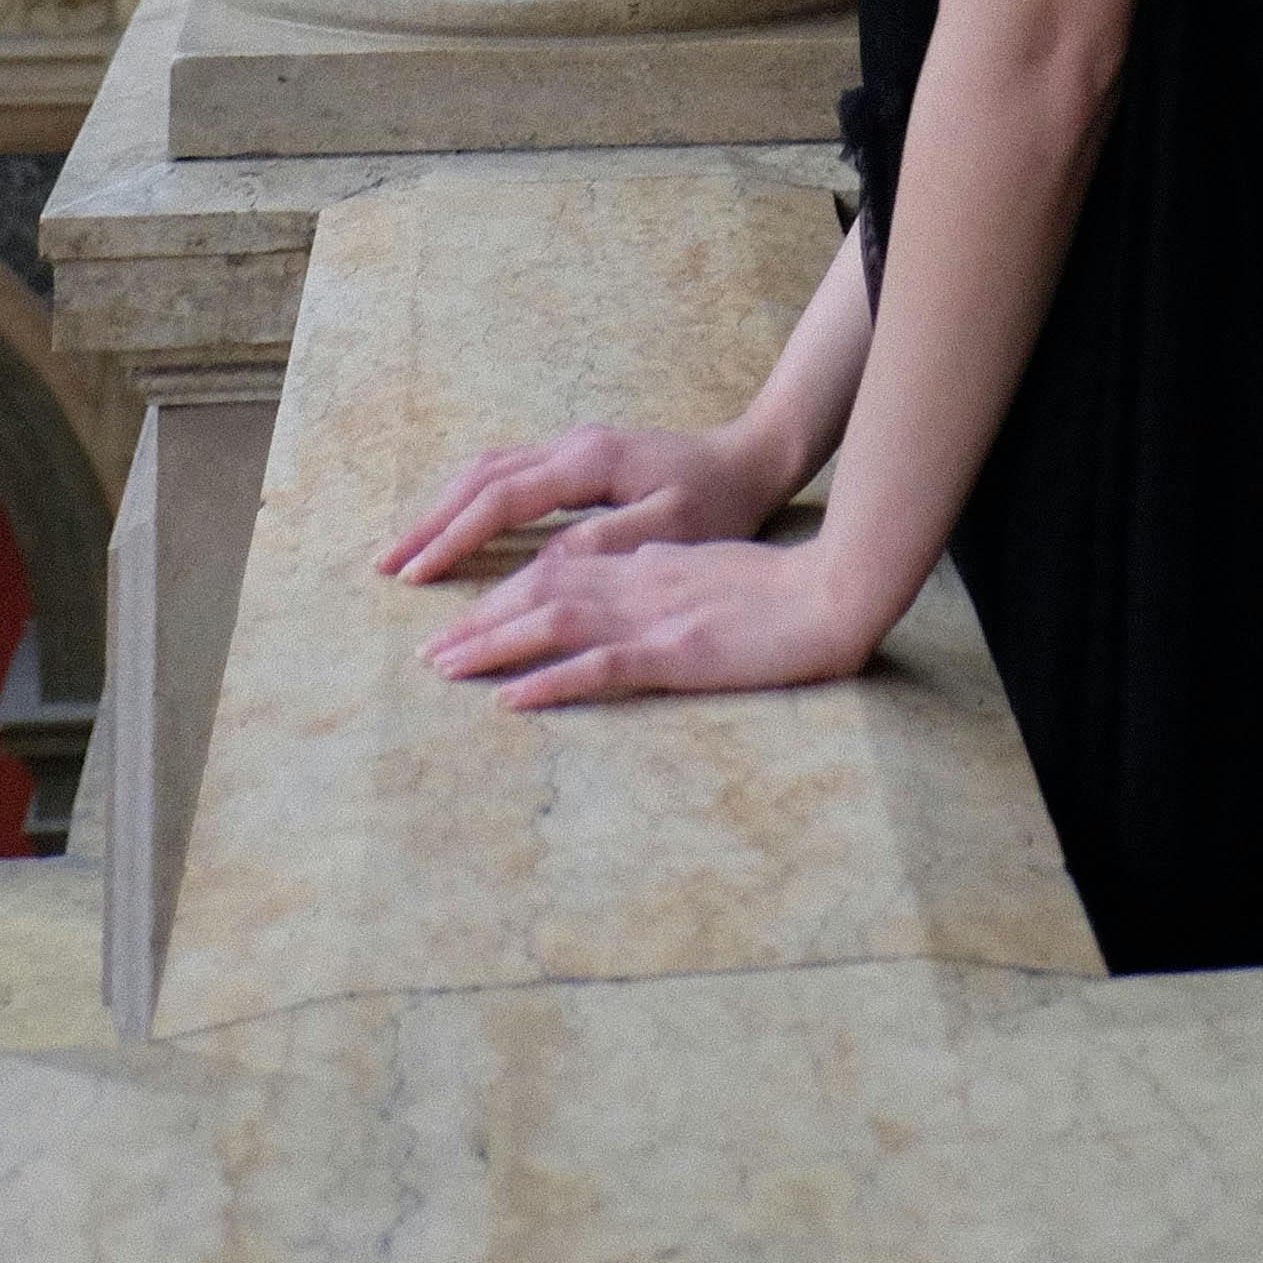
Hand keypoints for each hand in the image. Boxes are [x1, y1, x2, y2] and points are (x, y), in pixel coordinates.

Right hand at [376, 415, 785, 585]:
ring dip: (445, 509)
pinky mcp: (579, 458)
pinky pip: (508, 474)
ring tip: (409, 550)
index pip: (502, 500)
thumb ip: (608, 544)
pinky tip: (458, 526)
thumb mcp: (673, 529)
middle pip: (480, 477)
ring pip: (489, 470)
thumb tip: (542, 567)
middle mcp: (571, 446)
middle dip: (431, 522)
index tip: (415, 575)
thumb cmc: (719, 500)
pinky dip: (472, 501)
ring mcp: (573, 447)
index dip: (454, 538)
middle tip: (386, 565)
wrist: (752, 456)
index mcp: (588, 463)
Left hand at [419, 530, 877, 706]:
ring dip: (493, 644)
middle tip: (426, 653)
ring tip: (444, 670)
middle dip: (478, 621)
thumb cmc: (780, 588)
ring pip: (555, 621)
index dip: (502, 592)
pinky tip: (512, 699)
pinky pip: (601, 666)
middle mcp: (640, 582)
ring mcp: (656, 616)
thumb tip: (623, 577)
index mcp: (647, 564)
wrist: (837, 592)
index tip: (459, 620)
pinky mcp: (678, 652)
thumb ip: (661, 573)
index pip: (557, 568)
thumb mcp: (708, 570)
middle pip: (540, 591)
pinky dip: (550, 680)